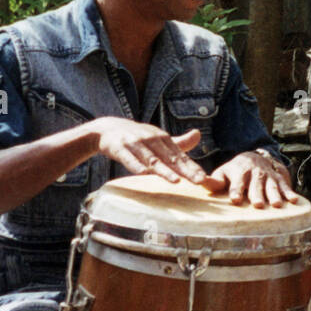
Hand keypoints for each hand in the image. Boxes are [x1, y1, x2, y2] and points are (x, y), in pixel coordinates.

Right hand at [89, 118, 210, 184]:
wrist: (106, 129)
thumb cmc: (137, 137)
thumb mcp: (158, 137)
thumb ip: (178, 142)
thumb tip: (198, 134)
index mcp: (163, 138)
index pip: (180, 156)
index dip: (192, 167)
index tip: (204, 178)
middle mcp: (151, 139)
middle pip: (170, 158)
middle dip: (185, 170)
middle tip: (198, 181)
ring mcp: (135, 143)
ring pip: (151, 159)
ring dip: (163, 170)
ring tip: (175, 181)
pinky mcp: (119, 148)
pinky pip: (128, 158)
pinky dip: (136, 166)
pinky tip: (144, 174)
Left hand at [204, 150, 299, 206]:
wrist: (255, 157)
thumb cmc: (235, 171)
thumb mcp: (223, 172)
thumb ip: (214, 181)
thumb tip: (200, 182)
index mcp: (239, 172)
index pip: (237, 182)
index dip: (236, 190)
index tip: (234, 199)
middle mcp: (255, 173)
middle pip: (256, 185)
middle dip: (257, 194)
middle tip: (258, 205)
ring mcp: (268, 176)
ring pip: (271, 186)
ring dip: (274, 195)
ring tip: (276, 204)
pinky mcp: (279, 178)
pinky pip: (285, 185)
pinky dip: (290, 193)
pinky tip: (294, 200)